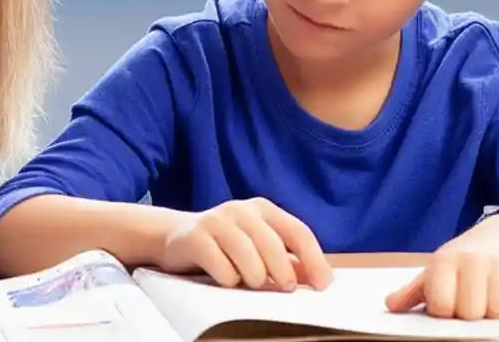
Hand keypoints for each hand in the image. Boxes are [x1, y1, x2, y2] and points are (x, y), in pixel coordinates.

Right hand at [158, 197, 332, 290]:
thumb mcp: (259, 247)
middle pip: (273, 244)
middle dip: (283, 271)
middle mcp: (241, 210)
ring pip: (246, 253)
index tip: (323, 284)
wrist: (175, 236)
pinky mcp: (195, 236)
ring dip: (256, 276)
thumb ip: (288, 259)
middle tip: (286, 289)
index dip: (314, 259)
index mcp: (263, 209)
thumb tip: (319, 278)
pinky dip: (228, 278)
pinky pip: (220, 264)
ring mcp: (216, 220)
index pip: (297, 231)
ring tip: (254, 283)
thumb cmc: (225, 246)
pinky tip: (227, 279)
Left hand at [386, 213, 498, 319]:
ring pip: (498, 312)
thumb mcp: (437, 270)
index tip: (447, 305)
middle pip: (470, 313)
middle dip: (470, 315)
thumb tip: (390, 305)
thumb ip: (414, 291)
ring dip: (495, 314)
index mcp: (444, 261)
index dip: (444, 312)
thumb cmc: (464, 261)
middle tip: (471, 303)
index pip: (440, 305)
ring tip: (489, 300)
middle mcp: (473, 259)